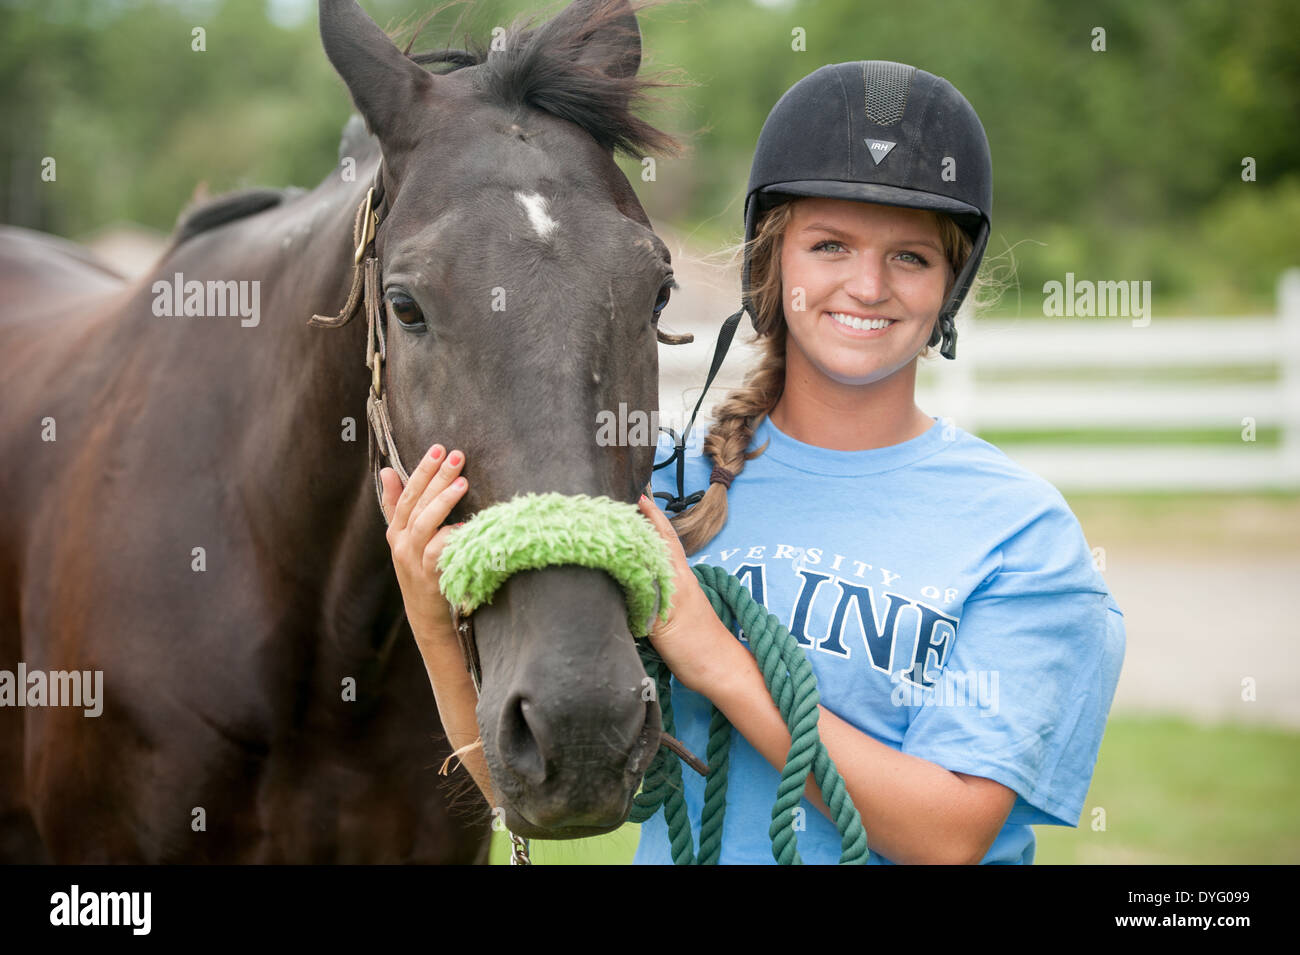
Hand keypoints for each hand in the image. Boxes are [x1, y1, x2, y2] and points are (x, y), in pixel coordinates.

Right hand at [379, 444, 468, 652]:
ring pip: (425, 525)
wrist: (426, 616)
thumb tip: (386, 471)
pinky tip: (467, 525)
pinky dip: (451, 537)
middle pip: (417, 504)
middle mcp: (401, 544)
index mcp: (396, 531)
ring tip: (462, 483)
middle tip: (456, 455)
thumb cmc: (421, 571)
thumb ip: (396, 505)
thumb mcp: (406, 538)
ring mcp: (413, 562)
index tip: (438, 448)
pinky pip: (438, 553)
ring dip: (443, 502)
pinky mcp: (429, 578)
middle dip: (436, 477)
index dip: (421, 471)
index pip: (407, 494)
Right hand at [635, 494, 738, 694]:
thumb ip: (641, 599)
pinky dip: (647, 563)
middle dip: (646, 520)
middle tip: (625, 504)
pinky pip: (660, 574)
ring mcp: (681, 590)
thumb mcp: (663, 624)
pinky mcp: (678, 605)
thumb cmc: (695, 649)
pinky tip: (636, 567)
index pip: (661, 536)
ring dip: (647, 539)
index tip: (633, 495)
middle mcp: (679, 577)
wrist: (721, 672)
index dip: (648, 516)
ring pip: (661, 556)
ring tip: (626, 528)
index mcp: (676, 576)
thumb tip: (617, 579)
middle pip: (662, 540)